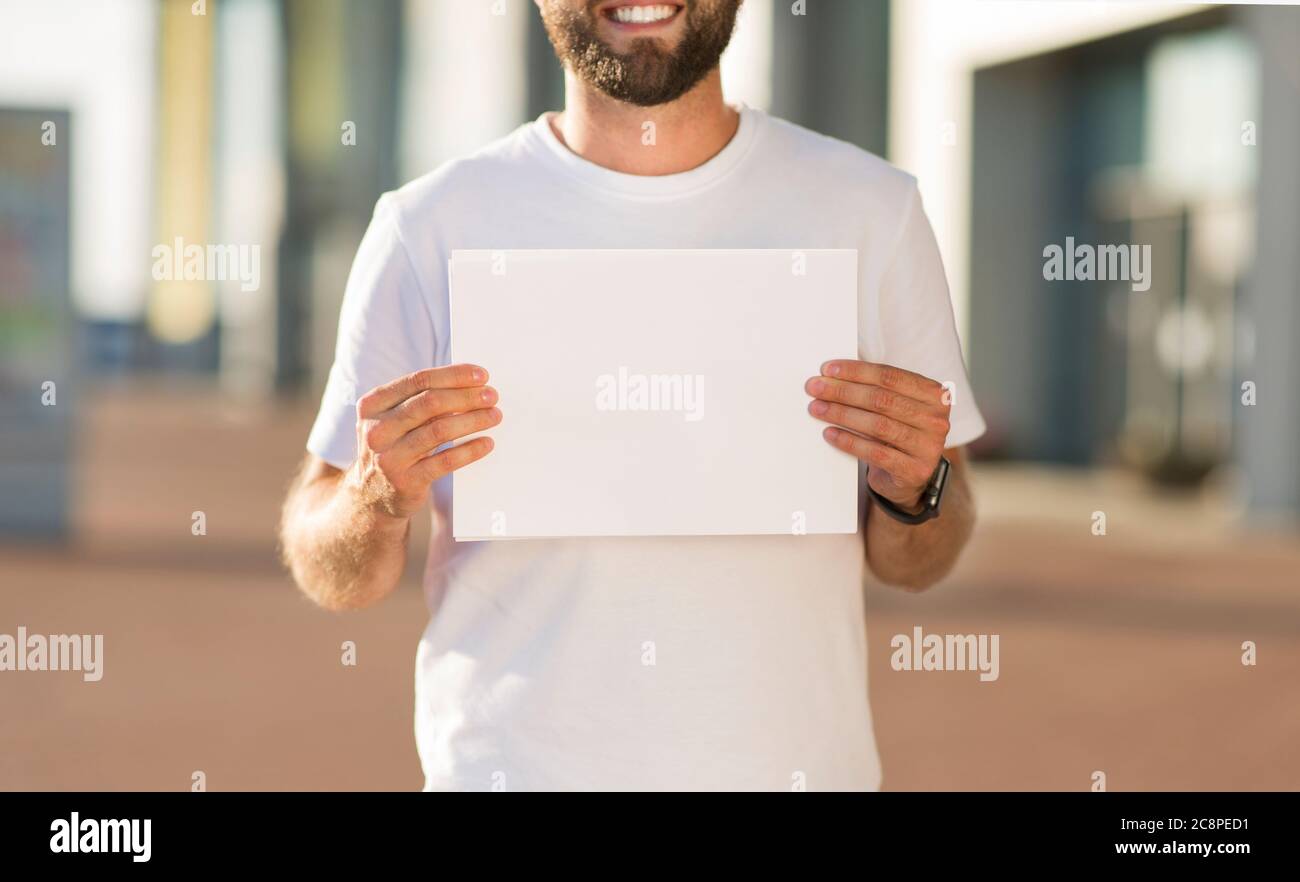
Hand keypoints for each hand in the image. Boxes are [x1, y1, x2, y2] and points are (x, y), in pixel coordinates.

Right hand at [348, 364, 501, 518]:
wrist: (372, 496)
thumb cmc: (393, 448)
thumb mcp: (394, 421)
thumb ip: (420, 402)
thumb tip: (468, 384)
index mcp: (372, 405)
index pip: (418, 381)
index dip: (454, 375)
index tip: (481, 375)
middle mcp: (376, 430)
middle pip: (430, 403)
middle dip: (466, 396)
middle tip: (492, 395)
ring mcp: (389, 457)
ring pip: (439, 431)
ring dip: (473, 420)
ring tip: (494, 415)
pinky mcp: (406, 482)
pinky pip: (445, 461)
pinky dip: (470, 450)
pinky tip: (487, 443)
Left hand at [805, 361, 950, 511]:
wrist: (909, 476)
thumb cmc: (897, 433)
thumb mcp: (896, 407)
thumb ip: (876, 388)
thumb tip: (832, 375)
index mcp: (935, 395)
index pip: (890, 376)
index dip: (856, 371)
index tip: (828, 370)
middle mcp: (936, 419)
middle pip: (882, 399)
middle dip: (843, 391)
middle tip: (815, 387)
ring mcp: (928, 446)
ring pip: (878, 425)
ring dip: (842, 414)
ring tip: (817, 409)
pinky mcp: (914, 470)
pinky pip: (875, 453)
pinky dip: (849, 442)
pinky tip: (830, 434)